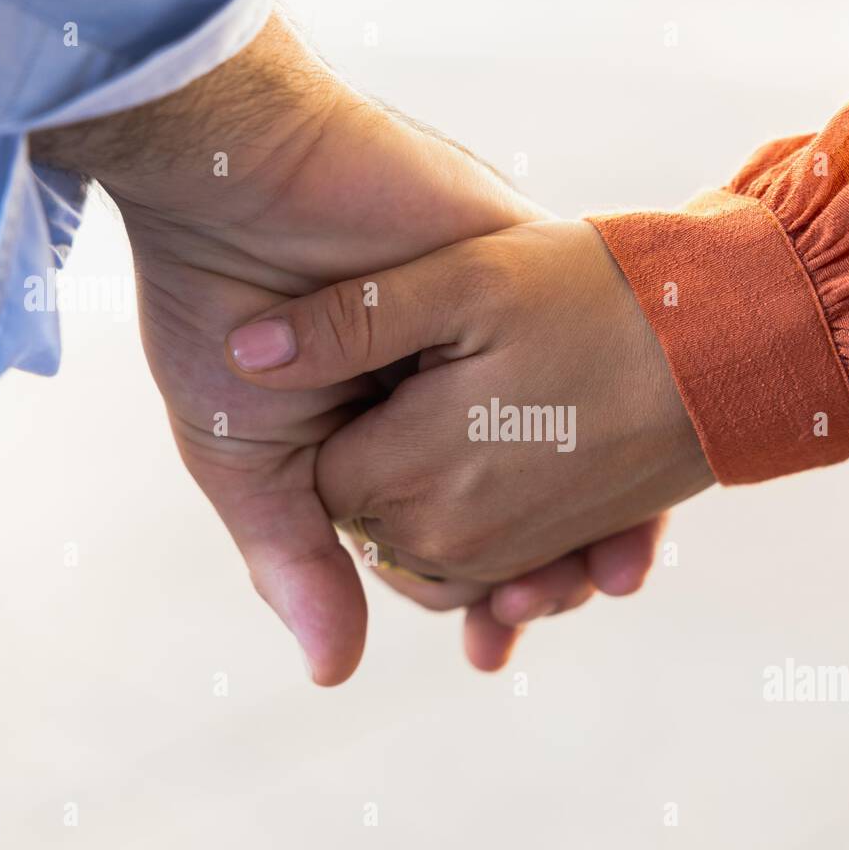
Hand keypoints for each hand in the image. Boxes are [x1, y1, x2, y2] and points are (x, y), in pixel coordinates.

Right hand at [32, 15, 661, 680]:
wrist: (228, 177)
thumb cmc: (220, 314)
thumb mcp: (248, 460)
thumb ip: (298, 559)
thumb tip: (333, 672)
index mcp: (390, 435)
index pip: (456, 532)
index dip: (480, 594)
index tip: (493, 645)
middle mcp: (453, 394)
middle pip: (528, 505)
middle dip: (539, 575)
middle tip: (531, 619)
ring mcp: (498, 341)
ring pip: (578, 452)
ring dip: (591, 530)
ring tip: (586, 586)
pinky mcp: (532, 282)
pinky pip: (606, 373)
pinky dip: (623, 452)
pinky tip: (627, 518)